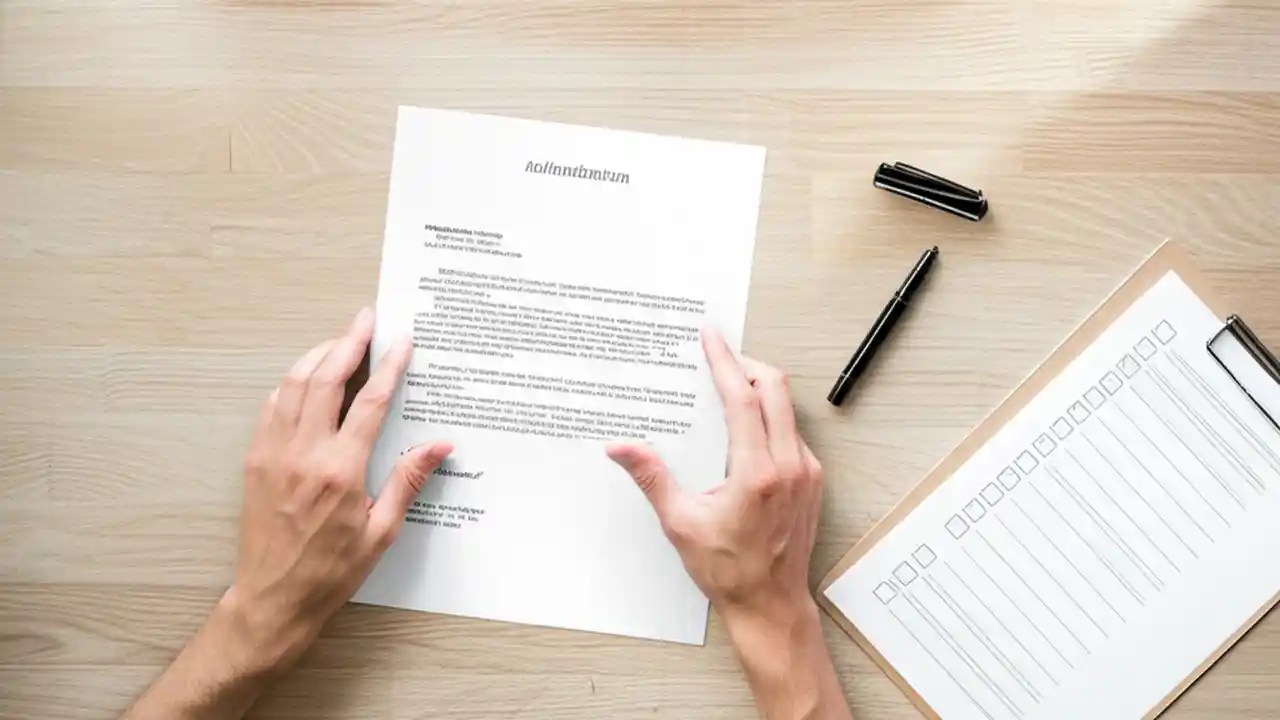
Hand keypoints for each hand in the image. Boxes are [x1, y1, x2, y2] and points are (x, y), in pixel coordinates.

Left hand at [227, 308, 452, 667]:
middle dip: (348, 342)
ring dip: (317, 355)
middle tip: (366, 318)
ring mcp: (273, 454)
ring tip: (339, 338)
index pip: (369, 402)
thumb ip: (408, 480)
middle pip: (326, 379)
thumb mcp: (381, 531)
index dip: (389, 366)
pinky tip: (304, 377)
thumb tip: (440, 446)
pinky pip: (271, 407)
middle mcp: (303, 454)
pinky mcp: (255, 461)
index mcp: (340, 471)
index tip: (402, 342)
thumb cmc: (330, 572)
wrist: (273, 599)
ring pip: (293, 385)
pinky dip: (290, 383)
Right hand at [607, 329, 849, 719]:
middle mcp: (790, 466)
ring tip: (727, 388)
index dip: (725, 361)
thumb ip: (652, 477)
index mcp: (758, 473)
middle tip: (718, 356)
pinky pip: (792, 432)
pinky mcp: (812, 479)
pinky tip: (745, 427)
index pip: (744, 398)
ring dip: (759, 391)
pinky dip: (770, 418)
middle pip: (775, 390)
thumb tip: (621, 448)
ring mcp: (806, 472)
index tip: (712, 338)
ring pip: (787, 409)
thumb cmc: (729, 571)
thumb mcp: (681, 523)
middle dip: (745, 365)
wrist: (771, 605)